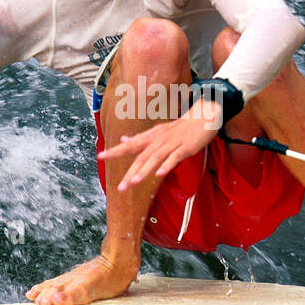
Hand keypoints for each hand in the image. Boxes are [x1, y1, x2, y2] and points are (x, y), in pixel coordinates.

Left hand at [97, 100, 222, 191]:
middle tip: (119, 187)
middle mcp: (158, 140)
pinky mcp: (185, 148)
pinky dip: (166, 165)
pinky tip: (159, 174)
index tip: (101, 156)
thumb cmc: (179, 128)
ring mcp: (172, 144)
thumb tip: (122, 139)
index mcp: (151, 137)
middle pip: (141, 156)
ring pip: (155, 158)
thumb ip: (140, 138)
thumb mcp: (157, 131)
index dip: (116, 150)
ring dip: (144, 171)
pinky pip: (174, 158)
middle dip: (130, 172)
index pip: (130, 145)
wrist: (203, 117)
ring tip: (133, 182)